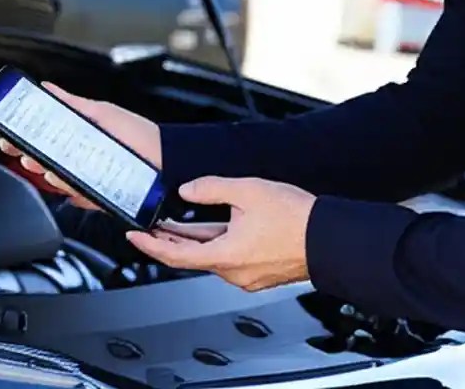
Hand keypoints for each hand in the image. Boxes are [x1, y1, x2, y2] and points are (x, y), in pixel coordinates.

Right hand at [0, 81, 161, 210]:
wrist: (169, 159)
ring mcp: (86, 181)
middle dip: (25, 155)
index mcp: (74, 140)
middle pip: (40, 162)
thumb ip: (71, 103)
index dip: (18, 139)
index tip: (3, 134)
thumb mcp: (101, 113)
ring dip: (46, 172)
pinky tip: (68, 183)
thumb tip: (45, 88)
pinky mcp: (99, 198)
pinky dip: (72, 192)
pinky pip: (79, 198)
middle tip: (17, 147)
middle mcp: (77, 163)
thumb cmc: (138, 134)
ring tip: (42, 162)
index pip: (38, 141)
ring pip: (56, 181)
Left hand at [128, 177, 316, 291]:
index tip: (134, 236)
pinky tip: (214, 229)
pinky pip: (228, 258)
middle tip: (150, 227)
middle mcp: (234, 273)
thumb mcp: (247, 190)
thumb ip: (211, 188)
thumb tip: (187, 191)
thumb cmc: (297, 219)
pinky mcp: (259, 273)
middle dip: (168, 241)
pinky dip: (214, 244)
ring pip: (210, 257)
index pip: (174, 256)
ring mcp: (247, 276)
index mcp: (225, 256)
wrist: (330, 238)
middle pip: (190, 257)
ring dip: (193, 241)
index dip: (150, 246)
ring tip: (176, 225)